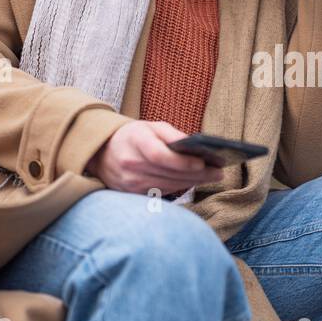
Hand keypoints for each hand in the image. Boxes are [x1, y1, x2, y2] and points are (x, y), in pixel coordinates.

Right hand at [85, 120, 222, 194]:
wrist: (102, 153)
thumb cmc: (132, 136)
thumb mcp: (151, 126)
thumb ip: (172, 135)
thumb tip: (196, 146)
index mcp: (135, 142)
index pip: (160, 156)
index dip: (183, 162)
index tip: (203, 163)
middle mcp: (130, 165)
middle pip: (169, 174)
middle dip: (197, 174)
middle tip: (219, 172)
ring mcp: (129, 183)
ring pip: (168, 185)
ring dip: (192, 182)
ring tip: (212, 176)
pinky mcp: (131, 194)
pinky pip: (162, 192)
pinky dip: (179, 187)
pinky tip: (194, 181)